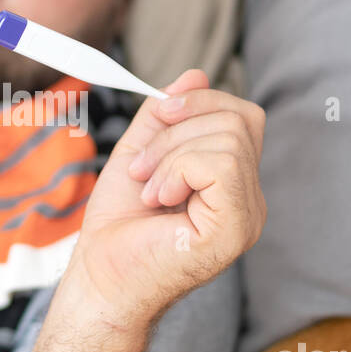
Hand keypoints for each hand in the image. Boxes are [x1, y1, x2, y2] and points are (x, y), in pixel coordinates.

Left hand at [64, 68, 266, 327]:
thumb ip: (166, 116)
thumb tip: (195, 74)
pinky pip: (221, 164)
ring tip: (149, 188)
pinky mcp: (236, 229)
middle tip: (142, 168)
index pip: (243, 116)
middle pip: (239, 119)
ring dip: (171, 153)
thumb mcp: (139, 151)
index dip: (200, 101)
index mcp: (234, 183)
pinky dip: (178, 170)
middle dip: (179, 127)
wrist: (100, 278)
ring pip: (228, 138)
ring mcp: (248, 216)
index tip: (158, 117)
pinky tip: (160, 199)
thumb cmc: (118, 226)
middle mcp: (250, 200)